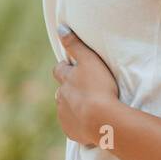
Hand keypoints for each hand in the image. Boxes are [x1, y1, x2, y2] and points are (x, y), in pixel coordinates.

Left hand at [52, 27, 120, 146]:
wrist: (101, 119)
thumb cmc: (99, 87)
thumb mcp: (90, 61)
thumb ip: (75, 45)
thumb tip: (60, 27)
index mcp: (65, 80)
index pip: (59, 70)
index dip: (64, 68)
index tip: (70, 67)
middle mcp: (61, 97)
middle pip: (60, 91)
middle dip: (67, 89)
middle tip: (80, 89)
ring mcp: (65, 115)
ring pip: (65, 109)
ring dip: (72, 106)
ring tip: (86, 108)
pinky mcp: (71, 131)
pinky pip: (72, 126)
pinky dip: (77, 123)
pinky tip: (88, 124)